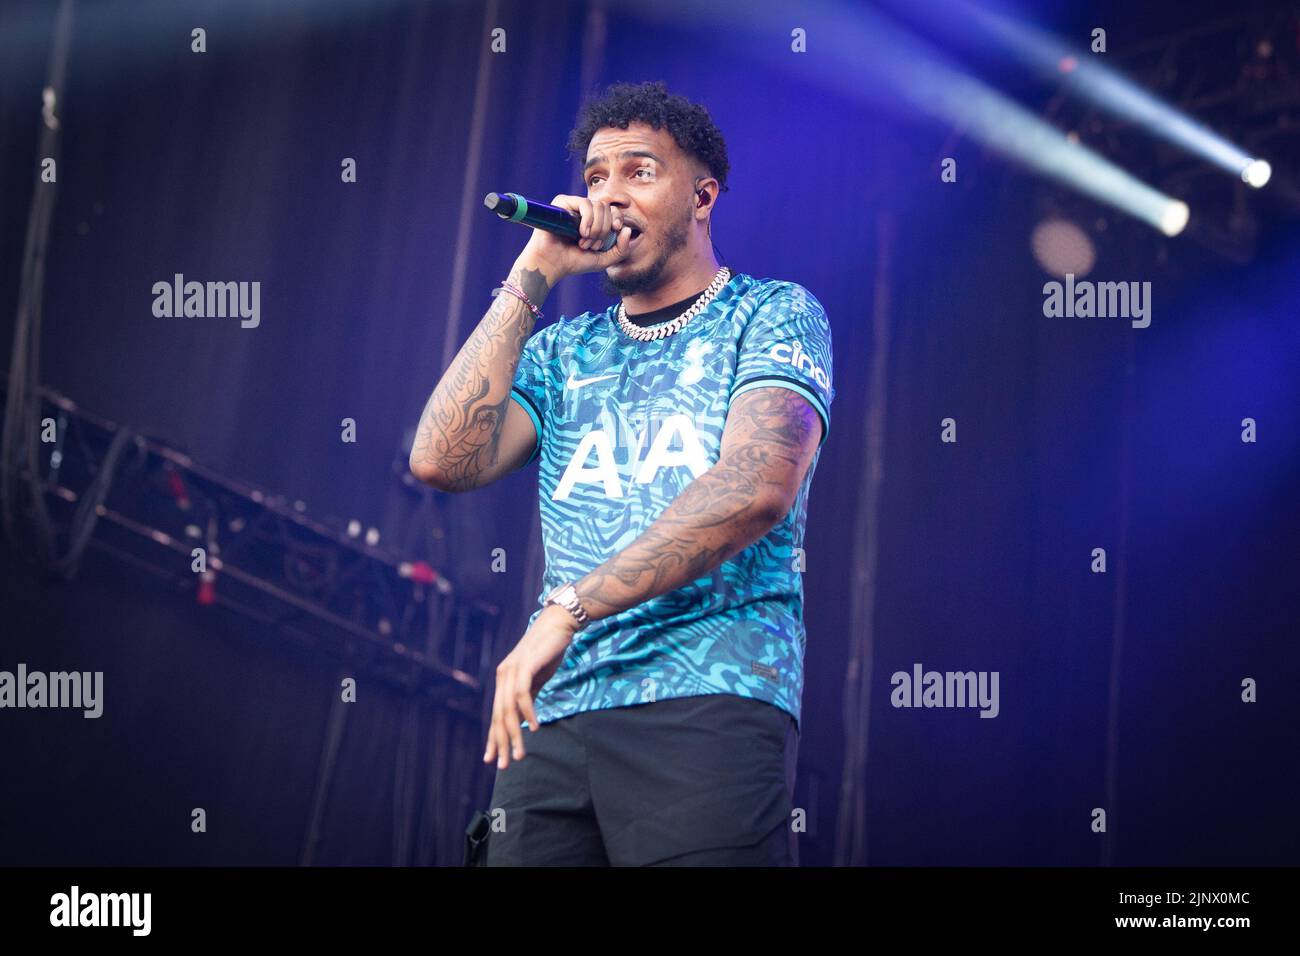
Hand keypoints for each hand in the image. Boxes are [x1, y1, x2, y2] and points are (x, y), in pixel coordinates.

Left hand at [483, 604, 579, 769]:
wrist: (559, 623)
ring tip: (519, 755)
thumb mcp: (537, 678)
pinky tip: (533, 728)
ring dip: (513, 735)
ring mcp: (512, 670)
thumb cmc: (549, 650)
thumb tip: (523, 719)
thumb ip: (528, 696)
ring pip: (508, 710)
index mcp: (504, 680)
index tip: (492, 759)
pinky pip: (523, 695)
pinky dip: (527, 713)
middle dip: (500, 743)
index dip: (493, 738)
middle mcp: (504, 676)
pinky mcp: (525, 665)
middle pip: (498, 716)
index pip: (496, 715)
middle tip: (503, 766)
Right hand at [517, 194, 632, 281]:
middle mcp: (584, 210)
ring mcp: (573, 205)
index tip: (616, 229)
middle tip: (592, 246)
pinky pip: (585, 204)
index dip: (618, 218)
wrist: (551, 265)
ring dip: (597, 228)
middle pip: (607, 208)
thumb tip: (627, 229)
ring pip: (598, 206)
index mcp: (594, 219)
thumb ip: (621, 250)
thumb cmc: (574, 262)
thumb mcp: (604, 260)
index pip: (613, 210)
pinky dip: (588, 220)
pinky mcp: (562, 202)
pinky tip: (582, 233)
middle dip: (604, 230)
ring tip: (585, 243)